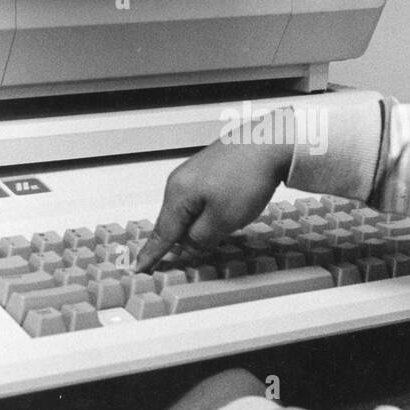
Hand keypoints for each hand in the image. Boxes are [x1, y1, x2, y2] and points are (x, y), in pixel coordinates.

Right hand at [137, 115, 293, 272]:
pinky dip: (208, 210)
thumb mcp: (222, 220)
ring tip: (215, 231)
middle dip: (181, 239)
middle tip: (184, 256)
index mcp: (178, 194)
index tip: (138, 267)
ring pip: (190, 209)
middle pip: (175, 220)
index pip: (161, 233)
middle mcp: (181, 180)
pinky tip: (224, 211)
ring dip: (199, 224)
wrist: (271, 142)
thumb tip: (189, 244)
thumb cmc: (247, 177)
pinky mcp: (211, 167)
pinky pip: (202, 197)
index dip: (151, 254)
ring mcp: (195, 171)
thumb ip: (201, 237)